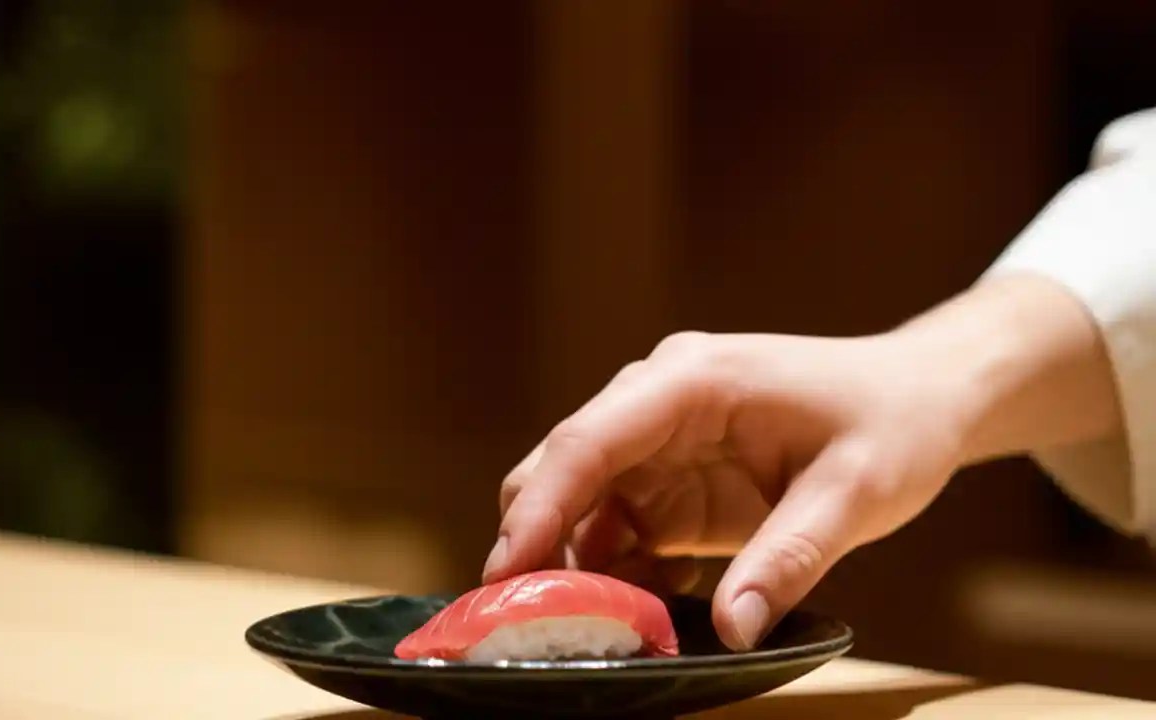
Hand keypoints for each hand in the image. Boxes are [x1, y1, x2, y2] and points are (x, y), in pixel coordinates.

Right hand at [484, 275, 1118, 650]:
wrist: (917, 397)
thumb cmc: (891, 425)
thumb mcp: (857, 493)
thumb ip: (790, 558)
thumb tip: (731, 631)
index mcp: (691, 383)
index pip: (589, 441)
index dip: (539, 507)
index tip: (503, 572)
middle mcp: (656, 402)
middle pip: (562, 469)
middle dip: (538, 544)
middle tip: (530, 624)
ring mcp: (658, 441)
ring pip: (579, 505)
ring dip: (577, 569)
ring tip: (594, 634)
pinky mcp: (670, 478)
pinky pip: (617, 529)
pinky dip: (616, 574)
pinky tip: (644, 614)